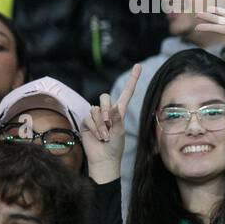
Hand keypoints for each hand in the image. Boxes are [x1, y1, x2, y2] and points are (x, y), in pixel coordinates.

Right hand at [80, 64, 141, 181]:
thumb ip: (117, 119)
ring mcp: (96, 116)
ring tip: (106, 135)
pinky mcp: (86, 122)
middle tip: (109, 123)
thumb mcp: (120, 132)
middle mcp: (107, 111)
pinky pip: (88, 118)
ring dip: (101, 124)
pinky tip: (99, 136)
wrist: (104, 157)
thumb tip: (113, 107)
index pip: (127, 92)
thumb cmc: (116, 146)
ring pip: (96, 109)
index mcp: (120, 111)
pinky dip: (95, 127)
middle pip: (104, 97)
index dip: (132, 79)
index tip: (139, 66)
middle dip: (106, 110)